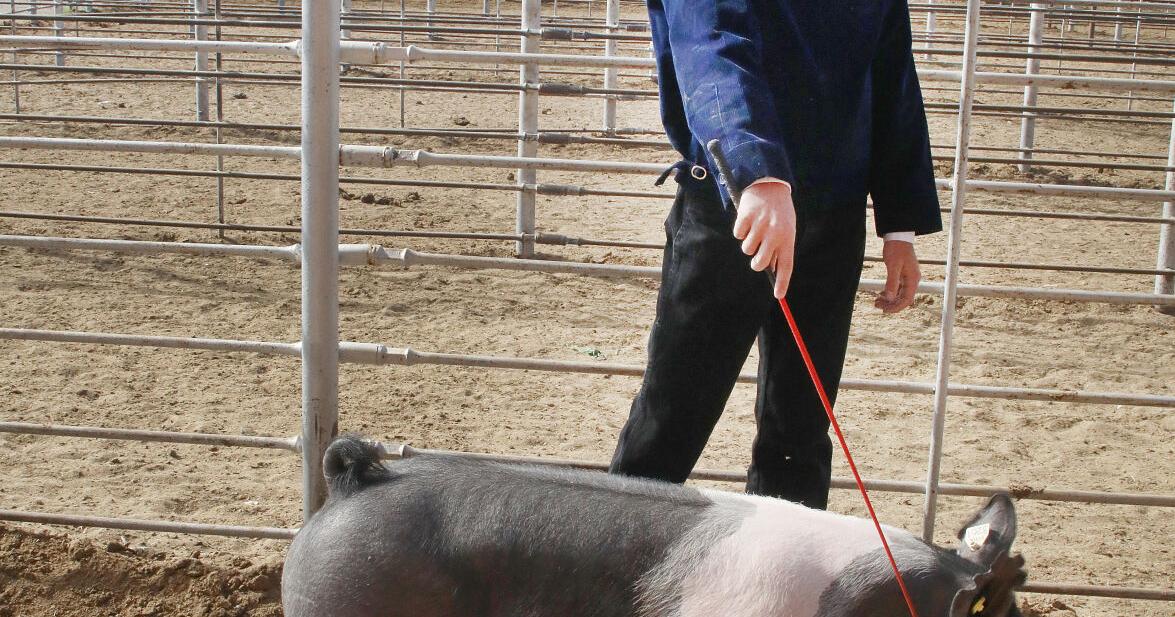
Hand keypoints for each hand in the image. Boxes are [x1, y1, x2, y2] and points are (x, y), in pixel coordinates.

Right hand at [732, 181, 795, 298]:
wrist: (770, 183)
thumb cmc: (779, 210)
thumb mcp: (786, 228)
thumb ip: (779, 247)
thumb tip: (770, 268)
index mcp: (788, 237)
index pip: (786, 265)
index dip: (782, 282)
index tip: (779, 296)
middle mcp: (775, 233)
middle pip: (760, 263)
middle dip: (756, 263)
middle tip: (757, 255)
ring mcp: (760, 225)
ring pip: (747, 249)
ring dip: (748, 242)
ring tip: (755, 228)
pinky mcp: (746, 217)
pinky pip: (738, 235)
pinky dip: (741, 230)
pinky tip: (748, 219)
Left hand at [875, 239, 920, 313]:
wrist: (898, 236)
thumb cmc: (896, 249)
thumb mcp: (893, 266)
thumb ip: (892, 282)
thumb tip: (890, 298)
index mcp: (913, 279)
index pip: (907, 299)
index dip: (896, 307)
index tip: (885, 310)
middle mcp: (912, 280)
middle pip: (903, 299)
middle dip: (891, 304)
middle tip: (877, 305)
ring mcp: (908, 278)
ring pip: (900, 294)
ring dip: (889, 300)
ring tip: (876, 301)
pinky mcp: (903, 275)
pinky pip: (897, 288)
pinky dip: (889, 293)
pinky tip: (881, 295)